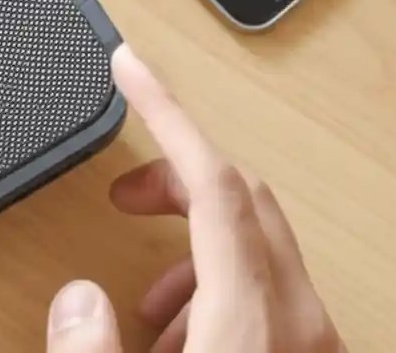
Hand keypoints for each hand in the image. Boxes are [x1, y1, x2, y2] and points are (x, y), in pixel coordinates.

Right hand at [46, 46, 344, 352]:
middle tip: (126, 191)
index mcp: (251, 321)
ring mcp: (316, 343)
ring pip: (262, 246)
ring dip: (199, 241)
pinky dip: (224, 282)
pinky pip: (275, 290)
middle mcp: (298, 322)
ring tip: (146, 295)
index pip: (213, 183)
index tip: (134, 70)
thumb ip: (90, 352)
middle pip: (244, 198)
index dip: (168, 114)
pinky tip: (183, 332)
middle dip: (177, 176)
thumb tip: (78, 297)